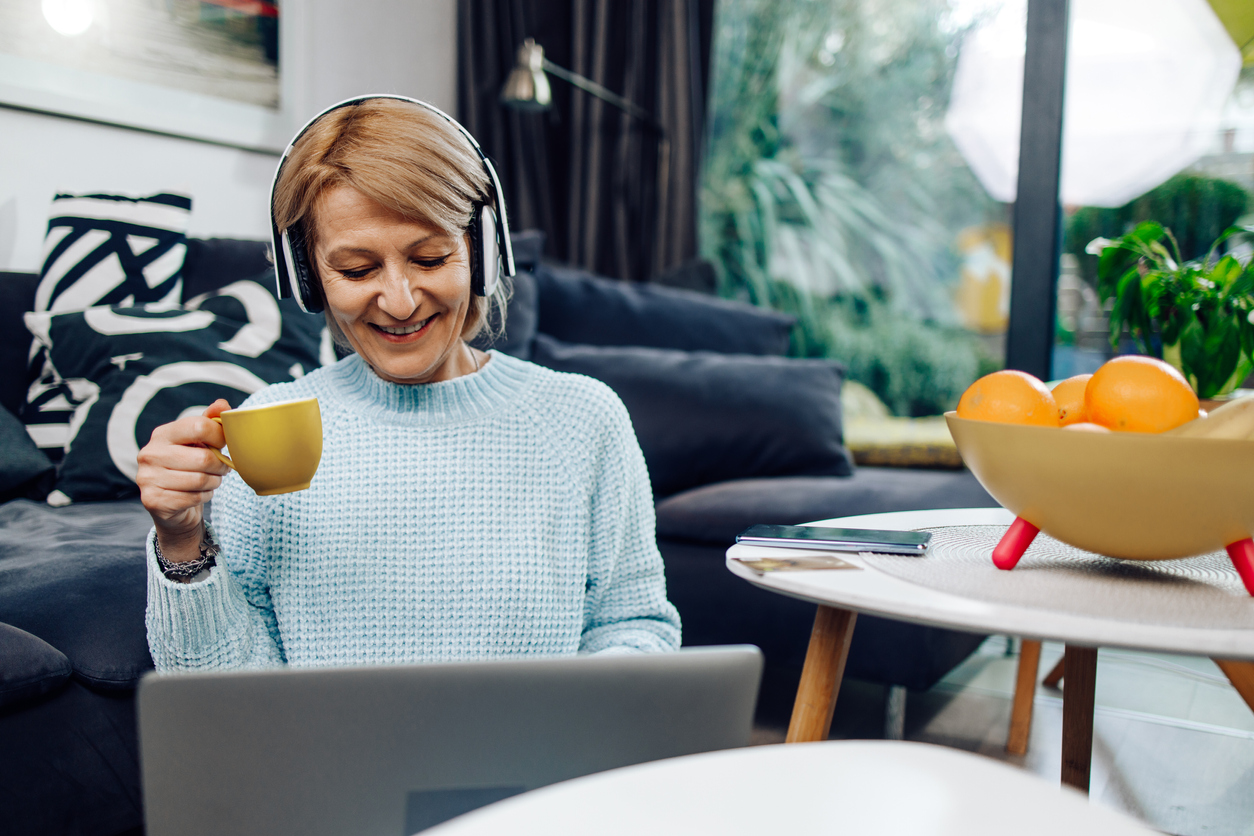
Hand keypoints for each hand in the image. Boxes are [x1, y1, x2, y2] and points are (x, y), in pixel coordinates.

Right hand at [137, 399, 232, 560]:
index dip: (220, 436)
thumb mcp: (199, 441)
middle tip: (221, 468)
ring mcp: (148, 478)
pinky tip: (198, 494)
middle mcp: (150, 453)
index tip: (223, 445)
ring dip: (214, 482)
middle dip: (220, 466)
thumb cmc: (189, 466)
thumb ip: (210, 421)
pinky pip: (193, 498)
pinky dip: (204, 497)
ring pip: (200, 480)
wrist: (171, 504)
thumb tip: (222, 404)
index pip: (199, 426)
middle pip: (203, 458)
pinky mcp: (153, 500)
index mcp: (162, 434)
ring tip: (211, 480)